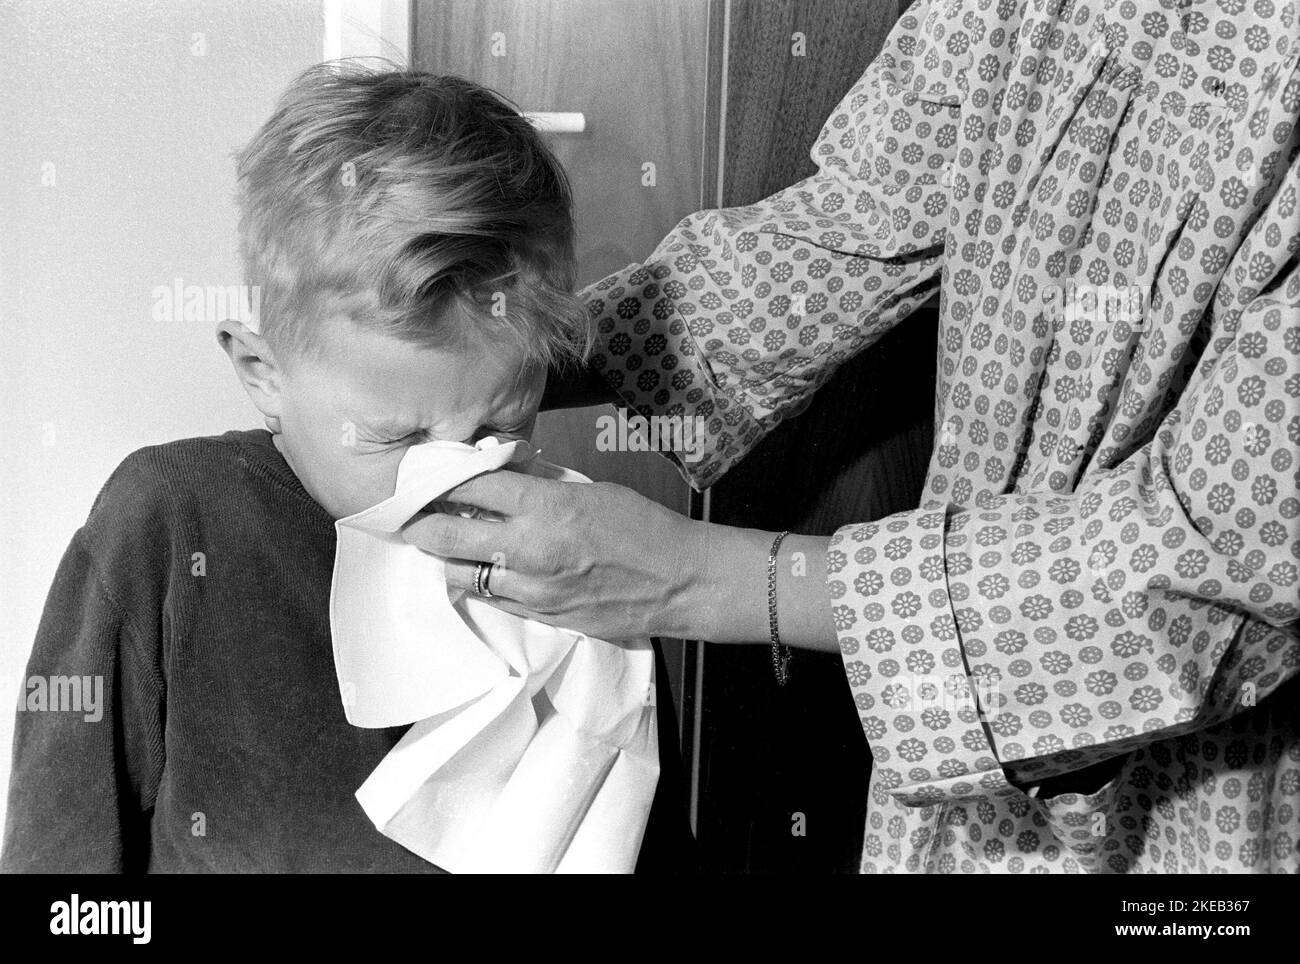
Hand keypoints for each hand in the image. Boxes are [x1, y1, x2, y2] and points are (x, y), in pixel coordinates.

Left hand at [401, 471, 706, 641]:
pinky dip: (479, 581)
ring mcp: (530, 588)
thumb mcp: (592, 491)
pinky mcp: (539, 615)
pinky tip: (481, 569)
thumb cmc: (644, 528)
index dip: (442, 480)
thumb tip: (506, 480)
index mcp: (544, 507)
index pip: (471, 486)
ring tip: (446, 543)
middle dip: (422, 522)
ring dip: (447, 556)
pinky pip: (491, 598)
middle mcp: (528, 548)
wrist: (679, 582)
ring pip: (459, 574)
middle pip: (445, 534)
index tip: (428, 476)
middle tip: (413, 514)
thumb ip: (543, 488)